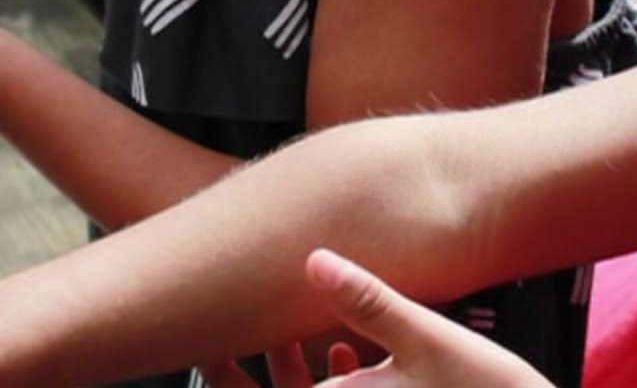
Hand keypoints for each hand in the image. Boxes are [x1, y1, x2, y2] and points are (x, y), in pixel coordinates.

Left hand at [198, 251, 551, 387]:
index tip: (208, 338)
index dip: (221, 371)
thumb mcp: (429, 340)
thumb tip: (314, 259)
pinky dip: (338, 382)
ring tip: (294, 330)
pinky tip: (352, 354)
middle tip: (238, 325)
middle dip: (263, 364)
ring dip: (298, 372)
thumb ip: (368, 300)